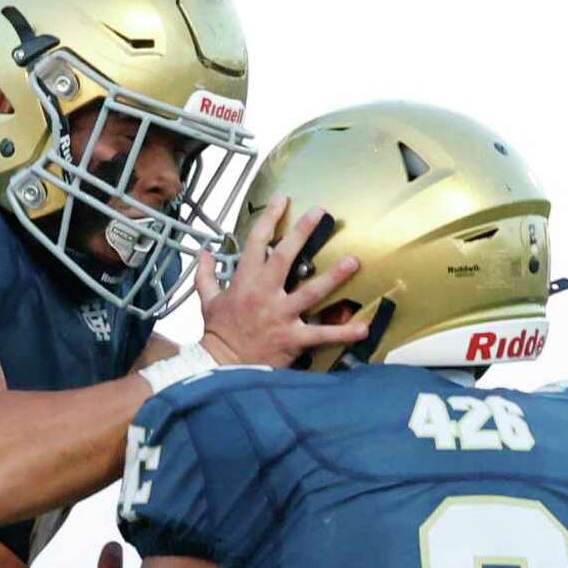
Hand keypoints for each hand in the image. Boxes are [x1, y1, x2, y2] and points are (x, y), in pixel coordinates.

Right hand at [195, 198, 367, 368]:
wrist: (221, 367)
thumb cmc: (218, 334)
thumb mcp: (207, 301)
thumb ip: (205, 275)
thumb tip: (203, 253)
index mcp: (245, 282)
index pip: (257, 242)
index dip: (269, 218)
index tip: (283, 199)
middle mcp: (265, 294)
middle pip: (286, 257)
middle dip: (302, 232)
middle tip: (321, 213)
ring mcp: (281, 316)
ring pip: (311, 292)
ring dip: (334, 277)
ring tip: (353, 261)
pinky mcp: (293, 339)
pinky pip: (322, 335)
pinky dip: (344, 333)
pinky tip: (364, 328)